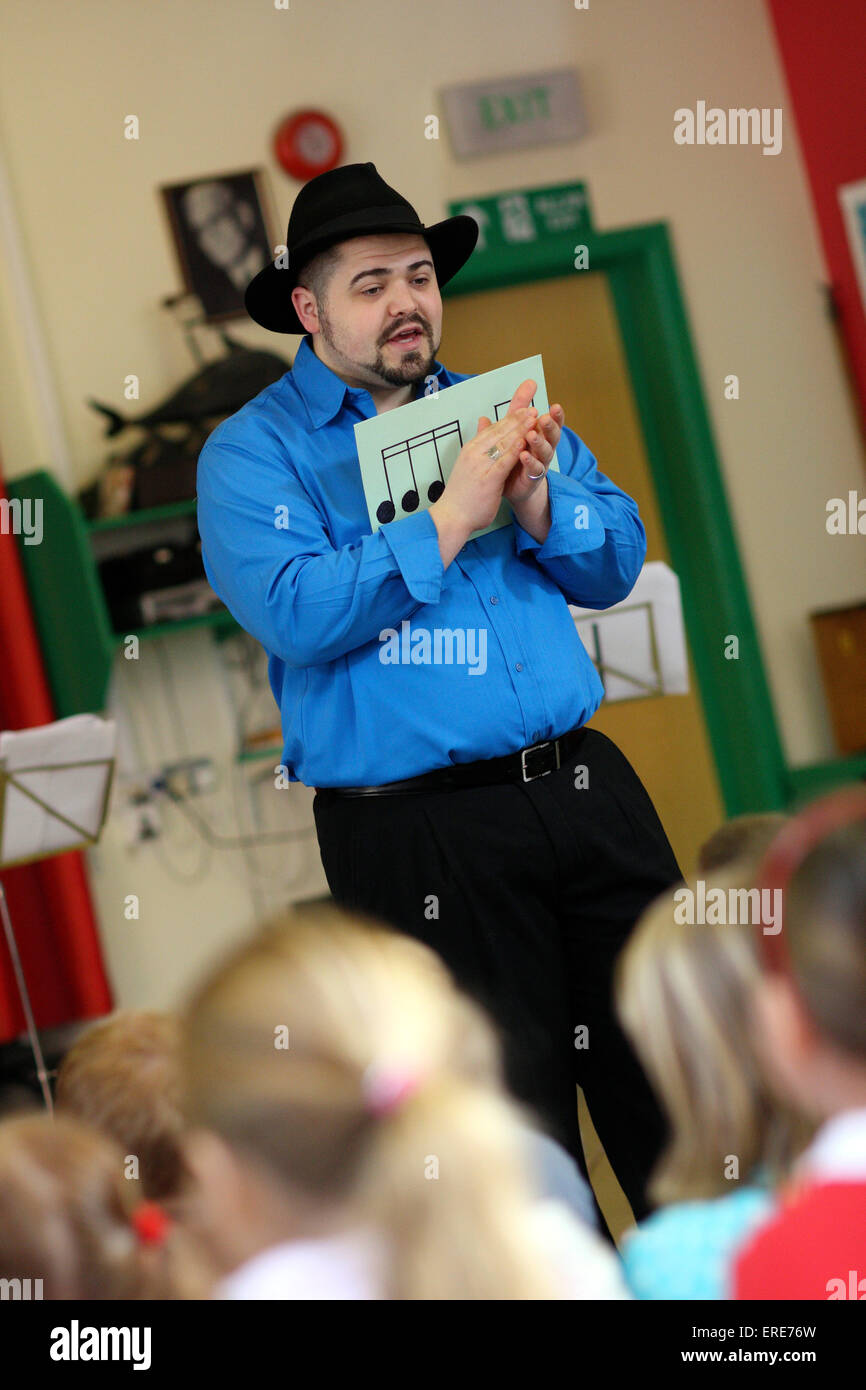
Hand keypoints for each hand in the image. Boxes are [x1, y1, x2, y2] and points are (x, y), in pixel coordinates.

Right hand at [430, 406, 536, 535]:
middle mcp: (474, 454)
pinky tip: (525, 442)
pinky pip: (503, 462)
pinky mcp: (488, 480)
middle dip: (518, 419)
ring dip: (520, 430)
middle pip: (499, 432)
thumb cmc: (461, 495)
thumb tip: (482, 423)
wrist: (450, 517)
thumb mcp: (468, 465)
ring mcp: (480, 466)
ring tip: (534, 419)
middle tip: (534, 408)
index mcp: (471, 450)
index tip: (524, 409)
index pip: (493, 429)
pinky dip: (514, 451)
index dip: (510, 418)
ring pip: (503, 443)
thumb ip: (478, 445)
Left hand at [500, 377, 564, 505]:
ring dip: (538, 442)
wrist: (510, 485)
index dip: (556, 416)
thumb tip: (528, 382)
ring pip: (544, 452)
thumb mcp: (515, 427)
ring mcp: (540, 463)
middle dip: (550, 426)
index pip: (552, 423)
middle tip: (545, 417)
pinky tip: (523, 454)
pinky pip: (533, 469)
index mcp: (541, 435)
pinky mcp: (532, 477)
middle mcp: (544, 448)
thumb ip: (520, 407)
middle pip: (552, 436)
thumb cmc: (515, 453)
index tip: (556, 406)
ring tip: (531, 434)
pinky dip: (529, 461)